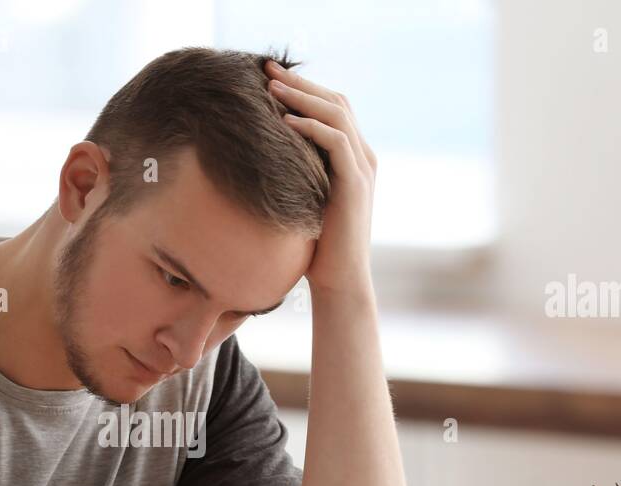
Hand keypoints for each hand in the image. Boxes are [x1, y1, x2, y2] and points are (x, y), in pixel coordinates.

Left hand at [264, 59, 376, 298]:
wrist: (339, 281)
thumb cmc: (315, 249)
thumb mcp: (301, 203)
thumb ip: (294, 178)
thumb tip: (257, 163)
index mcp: (352, 159)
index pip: (332, 109)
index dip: (303, 90)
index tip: (269, 79)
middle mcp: (362, 157)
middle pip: (335, 102)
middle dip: (300, 83)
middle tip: (267, 69)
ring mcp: (362, 168)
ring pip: (336, 114)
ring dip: (302, 97)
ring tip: (271, 88)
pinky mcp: (355, 183)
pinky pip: (335, 141)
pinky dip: (310, 127)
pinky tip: (284, 122)